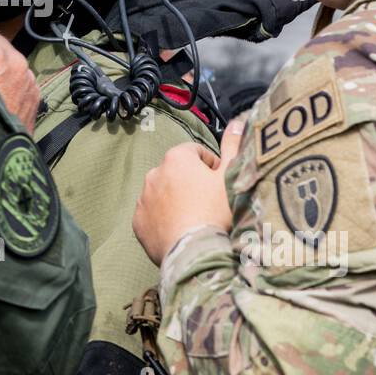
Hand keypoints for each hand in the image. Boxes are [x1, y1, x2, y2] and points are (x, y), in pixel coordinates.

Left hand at [133, 122, 242, 265]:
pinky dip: (163, 219)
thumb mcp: (231, 175)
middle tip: (209, 202)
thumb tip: (237, 122)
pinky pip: (152, 215)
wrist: (195, 252)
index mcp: (177, 158)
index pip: (196, 151)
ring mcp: (143, 199)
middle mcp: (154, 173)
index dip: (211, 165)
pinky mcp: (138, 222)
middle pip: (177, 172)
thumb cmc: (216, 212)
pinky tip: (180, 230)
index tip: (220, 181)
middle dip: (191, 182)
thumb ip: (233, 145)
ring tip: (195, 219)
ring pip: (163, 193)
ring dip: (176, 199)